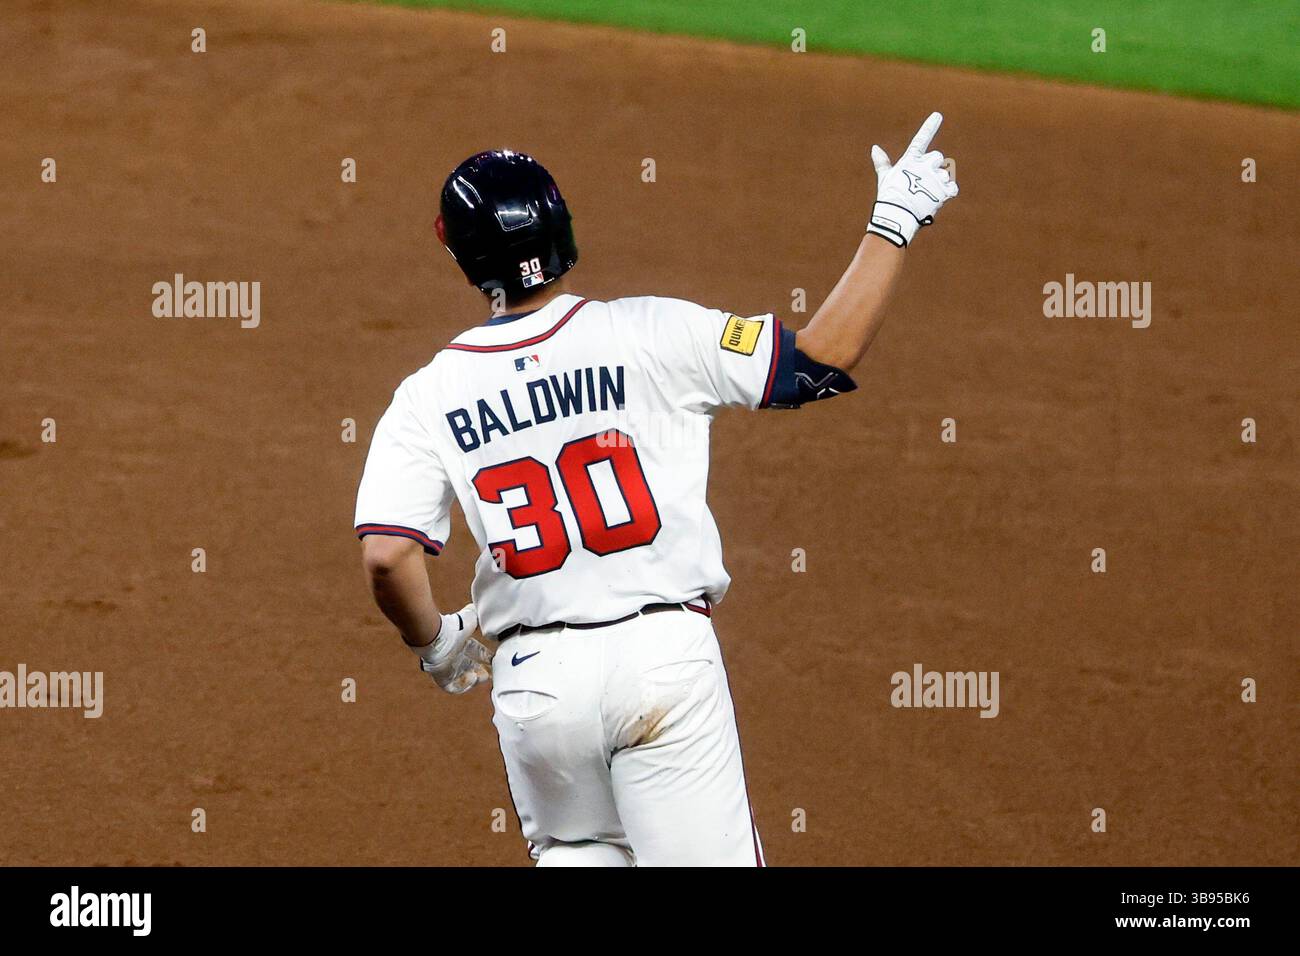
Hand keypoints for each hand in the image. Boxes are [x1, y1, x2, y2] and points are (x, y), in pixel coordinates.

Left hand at [412, 604, 491, 693]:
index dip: (485, 655)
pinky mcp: (441, 677)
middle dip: (481, 671)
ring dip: (474, 679)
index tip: (494, 658)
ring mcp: (447, 668)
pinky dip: (463, 685)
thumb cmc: (452, 627)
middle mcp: (454, 656)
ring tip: (481, 676)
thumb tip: (480, 607)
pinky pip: (452, 687)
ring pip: (462, 678)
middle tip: (490, 674)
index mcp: (461, 644)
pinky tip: (471, 678)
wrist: (435, 637)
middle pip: (469, 666)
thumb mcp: (469, 619)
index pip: (475, 651)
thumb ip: (475, 614)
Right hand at [865, 112, 958, 247]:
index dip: (929, 126)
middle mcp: (925, 165)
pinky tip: (938, 198)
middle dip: (933, 167)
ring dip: (939, 182)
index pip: (921, 139)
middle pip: (938, 157)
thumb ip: (882, 162)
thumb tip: (874, 148)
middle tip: (924, 181)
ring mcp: (935, 177)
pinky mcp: (944, 191)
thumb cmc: (888, 197)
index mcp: (911, 160)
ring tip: (927, 195)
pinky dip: (947, 193)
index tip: (938, 115)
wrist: (897, 216)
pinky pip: (952, 187)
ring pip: (945, 174)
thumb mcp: (885, 178)